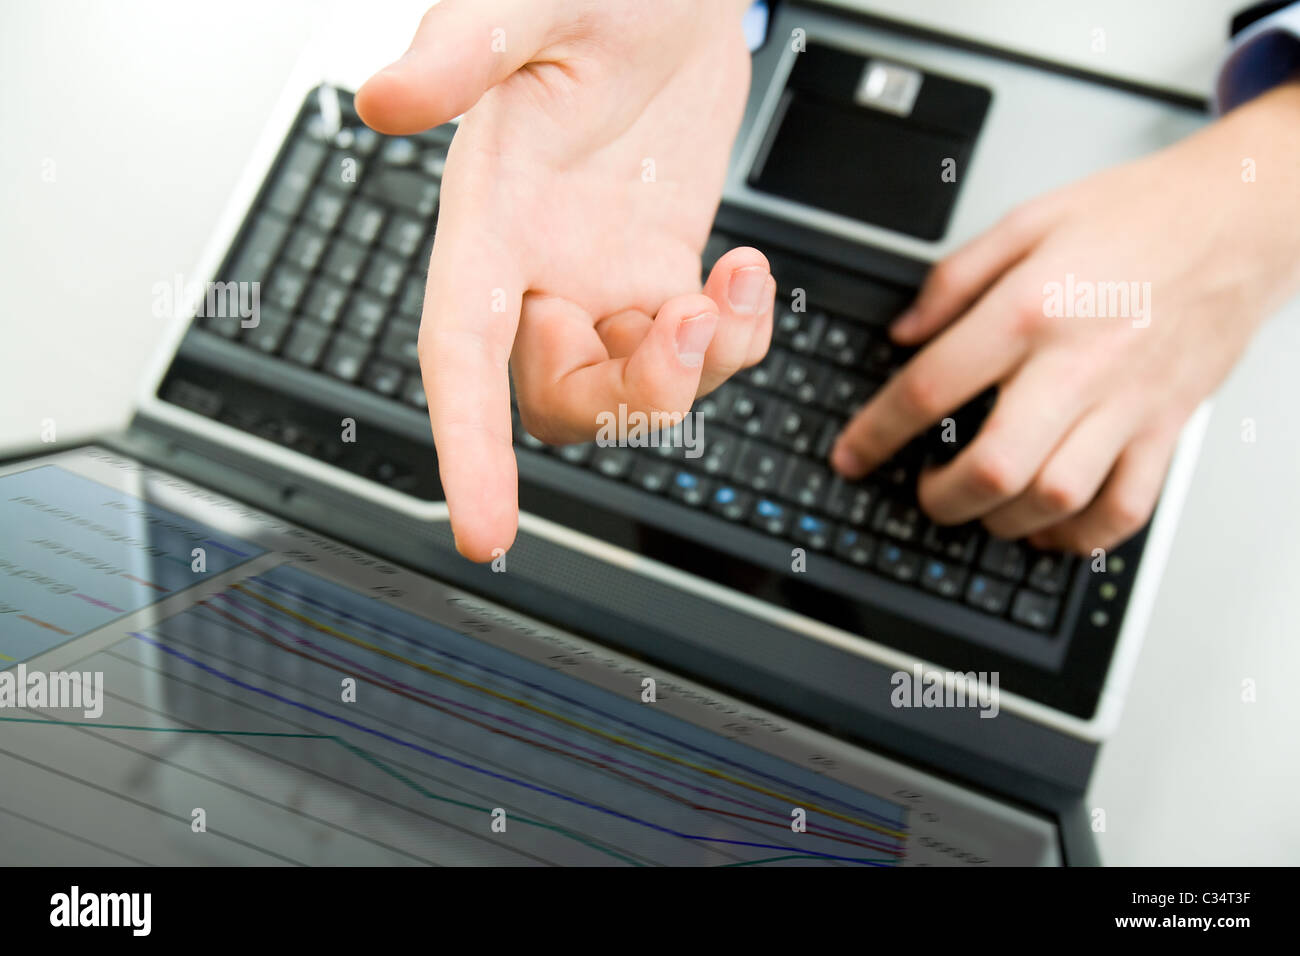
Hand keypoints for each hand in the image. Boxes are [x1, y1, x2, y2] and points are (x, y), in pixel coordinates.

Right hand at [356, 0, 773, 559]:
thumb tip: (383, 99)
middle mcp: (540, 266)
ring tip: (726, 287)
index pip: (460, 357)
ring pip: (634, 394)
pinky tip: (746, 273)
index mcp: (490, 219)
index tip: (479, 529)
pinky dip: (735, 339)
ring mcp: (607, 277)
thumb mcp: (528, 5)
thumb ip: (460, 51)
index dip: (466, 449)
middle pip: (558, 402)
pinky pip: (699, 354)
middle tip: (673, 321)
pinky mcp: (664, 269)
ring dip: (695, 373)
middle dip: (628, 395)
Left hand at [830, 80, 1299, 553]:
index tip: (851, 456)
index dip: (875, 434)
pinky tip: (1052, 528)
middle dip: (941, 497)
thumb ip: (954, 280)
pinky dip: (1083, 535)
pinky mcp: (1168, 424)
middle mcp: (1078, 363)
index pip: (929, 389)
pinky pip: (1128, 506)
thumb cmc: (1140, 214)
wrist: (1241, 213)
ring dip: (1005, 520)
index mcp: (1029, 310)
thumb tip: (902, 334)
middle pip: (995, 466)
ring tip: (982, 507)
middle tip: (923, 493)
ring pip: (1057, 497)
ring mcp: (1128, 401)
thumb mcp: (1028, 221)